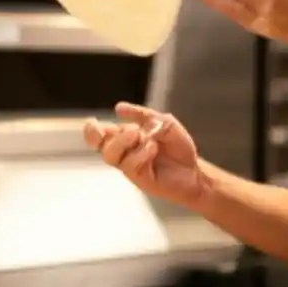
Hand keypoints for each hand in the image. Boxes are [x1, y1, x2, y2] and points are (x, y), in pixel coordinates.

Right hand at [83, 102, 205, 207]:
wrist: (194, 171)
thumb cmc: (178, 148)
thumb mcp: (166, 124)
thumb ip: (145, 116)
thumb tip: (119, 108)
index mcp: (126, 137)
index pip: (102, 134)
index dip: (92, 130)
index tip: (92, 122)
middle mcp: (125, 152)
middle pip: (101, 145)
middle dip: (99, 136)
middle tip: (115, 125)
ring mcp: (130, 166)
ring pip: (111, 155)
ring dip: (122, 141)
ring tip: (139, 134)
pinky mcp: (139, 178)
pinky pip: (130, 165)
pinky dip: (140, 153)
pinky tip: (153, 148)